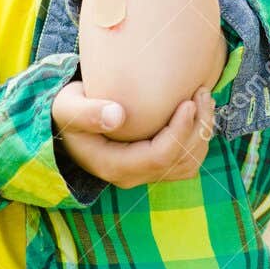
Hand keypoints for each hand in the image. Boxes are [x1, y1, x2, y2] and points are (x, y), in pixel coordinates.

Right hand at [51, 80, 215, 189]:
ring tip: (204, 98)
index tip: (188, 102)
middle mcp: (132, 176)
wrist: (65, 123)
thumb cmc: (67, 111)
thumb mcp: (68, 108)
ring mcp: (144, 173)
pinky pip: (187, 159)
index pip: (159, 157)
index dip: (180, 131)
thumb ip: (88, 113)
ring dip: (202, 132)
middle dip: (199, 128)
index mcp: (114, 166)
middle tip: (203, 92)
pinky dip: (198, 137)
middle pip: (180, 161)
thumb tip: (117, 116)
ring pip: (189, 163)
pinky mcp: (153, 165)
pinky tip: (197, 111)